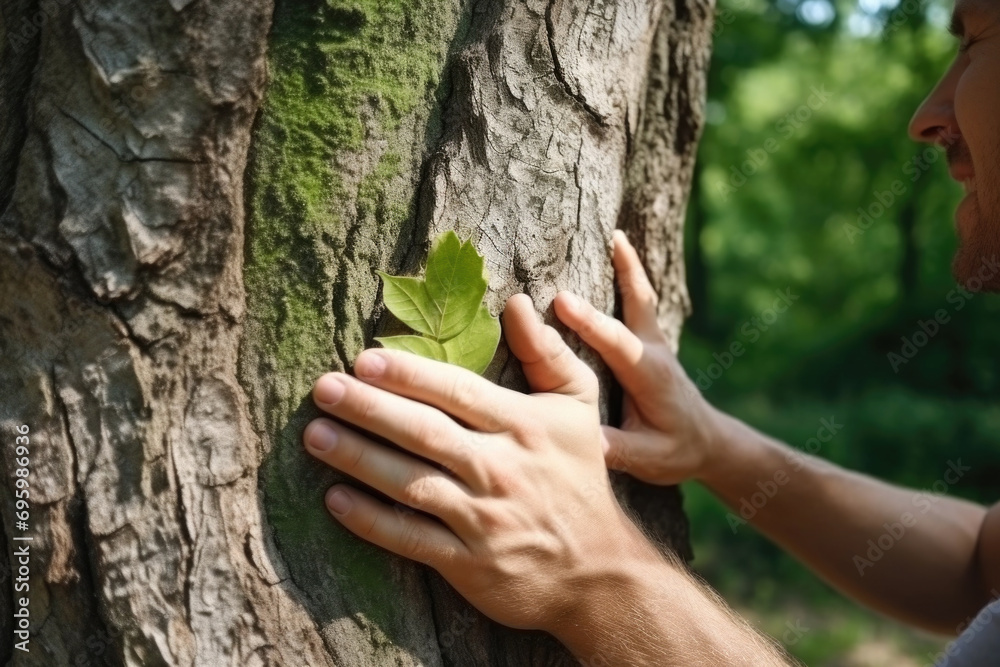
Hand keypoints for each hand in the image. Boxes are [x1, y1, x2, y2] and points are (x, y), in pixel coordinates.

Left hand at [303, 294, 657, 632]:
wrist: (598, 571)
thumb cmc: (580, 478)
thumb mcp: (578, 409)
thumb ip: (548, 354)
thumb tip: (518, 303)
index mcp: (524, 426)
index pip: (459, 392)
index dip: (411, 374)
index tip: (365, 358)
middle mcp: (501, 469)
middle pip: (426, 433)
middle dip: (371, 409)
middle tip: (323, 388)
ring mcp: (484, 520)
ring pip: (412, 484)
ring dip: (360, 459)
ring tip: (316, 435)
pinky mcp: (469, 564)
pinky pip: (412, 539)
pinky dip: (372, 521)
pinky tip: (335, 499)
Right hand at [551, 230, 723, 485]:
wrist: (708, 442)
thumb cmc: (677, 450)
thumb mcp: (650, 459)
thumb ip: (618, 448)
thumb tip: (581, 438)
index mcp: (651, 375)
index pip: (618, 343)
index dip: (591, 322)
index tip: (562, 301)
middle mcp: (654, 351)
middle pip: (639, 304)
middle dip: (622, 274)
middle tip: (607, 241)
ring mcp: (655, 342)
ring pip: (642, 296)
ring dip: (629, 265)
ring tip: (615, 234)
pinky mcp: (650, 341)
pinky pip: (639, 301)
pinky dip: (629, 274)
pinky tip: (617, 252)